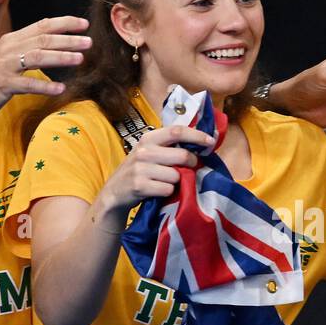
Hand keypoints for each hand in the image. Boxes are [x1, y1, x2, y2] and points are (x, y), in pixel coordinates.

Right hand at [0, 16, 90, 132]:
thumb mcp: (6, 58)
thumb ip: (25, 49)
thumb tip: (50, 45)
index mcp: (12, 40)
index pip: (41, 25)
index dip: (64, 23)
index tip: (83, 24)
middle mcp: (8, 49)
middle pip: (43, 39)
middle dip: (68, 39)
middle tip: (89, 41)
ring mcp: (4, 66)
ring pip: (37, 57)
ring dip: (60, 57)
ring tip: (80, 59)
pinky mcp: (2, 84)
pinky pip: (27, 84)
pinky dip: (45, 86)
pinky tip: (61, 89)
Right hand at [96, 124, 213, 216]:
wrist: (114, 193)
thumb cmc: (139, 171)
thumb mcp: (150, 152)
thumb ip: (169, 146)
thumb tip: (201, 143)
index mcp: (149, 138)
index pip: (177, 131)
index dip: (197, 135)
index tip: (211, 141)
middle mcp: (144, 151)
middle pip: (182, 155)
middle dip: (192, 163)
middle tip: (189, 169)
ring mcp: (141, 168)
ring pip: (176, 175)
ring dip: (177, 181)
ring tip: (164, 182)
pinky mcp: (140, 186)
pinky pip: (168, 189)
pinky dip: (167, 192)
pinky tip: (157, 191)